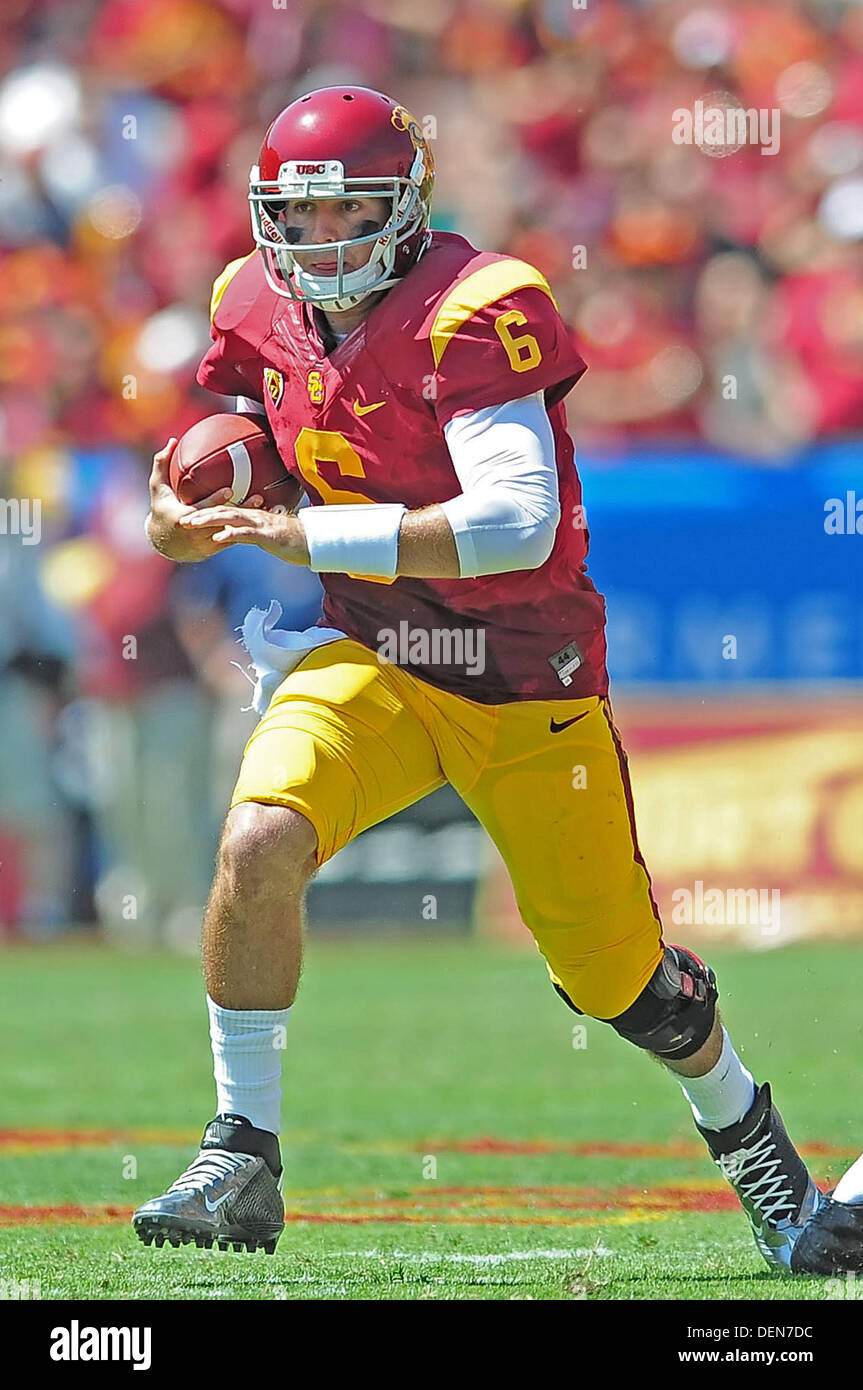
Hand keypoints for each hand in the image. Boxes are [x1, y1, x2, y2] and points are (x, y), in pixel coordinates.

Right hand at [146, 438, 263, 562]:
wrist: (162, 542)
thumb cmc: (161, 509)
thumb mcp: (157, 487)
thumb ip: (162, 463)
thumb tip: (172, 440)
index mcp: (183, 517)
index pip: (202, 509)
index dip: (216, 500)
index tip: (230, 489)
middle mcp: (196, 532)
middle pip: (223, 521)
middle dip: (241, 509)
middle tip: (258, 496)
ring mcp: (206, 543)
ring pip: (231, 532)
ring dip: (249, 521)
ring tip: (266, 509)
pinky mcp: (213, 550)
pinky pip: (233, 539)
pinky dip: (247, 531)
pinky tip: (262, 521)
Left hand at [179, 503, 309, 564]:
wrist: (314, 541)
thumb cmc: (293, 540)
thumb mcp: (268, 535)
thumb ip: (253, 533)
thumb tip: (240, 536)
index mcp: (252, 516)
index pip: (224, 511)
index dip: (204, 511)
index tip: (187, 515)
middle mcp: (253, 517)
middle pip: (222, 512)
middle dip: (199, 515)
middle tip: (181, 520)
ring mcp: (260, 525)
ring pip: (229, 519)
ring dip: (208, 520)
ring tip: (191, 524)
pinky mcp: (267, 535)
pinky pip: (246, 533)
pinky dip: (230, 534)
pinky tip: (217, 537)